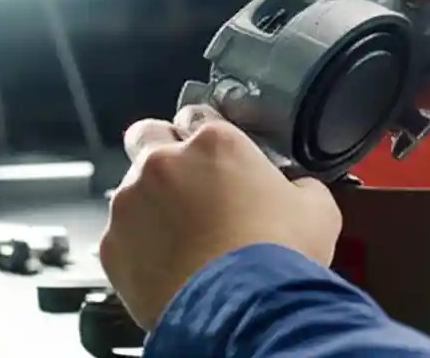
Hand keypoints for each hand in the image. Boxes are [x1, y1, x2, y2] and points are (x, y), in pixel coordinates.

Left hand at [99, 106, 341, 328]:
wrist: (244, 313)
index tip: (216, 156)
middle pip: (146, 134)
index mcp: (215, 143)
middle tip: (186, 179)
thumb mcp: (316, 207)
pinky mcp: (113, 246)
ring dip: (152, 203)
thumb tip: (297, 189)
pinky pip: (123, 235)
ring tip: (184, 236)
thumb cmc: (277, 259)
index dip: (209, 135)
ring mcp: (132, 203)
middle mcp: (164, 163)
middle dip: (161, 149)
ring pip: (132, 189)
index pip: (199, 115)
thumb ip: (299, 184)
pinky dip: (141, 245)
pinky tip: (171, 263)